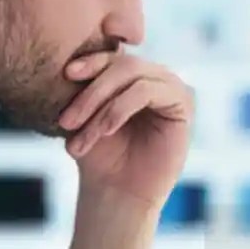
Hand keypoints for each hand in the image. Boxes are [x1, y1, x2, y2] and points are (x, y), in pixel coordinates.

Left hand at [58, 52, 193, 208]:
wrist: (118, 192)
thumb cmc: (99, 156)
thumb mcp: (84, 114)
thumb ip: (84, 84)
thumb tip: (66, 57)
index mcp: (133, 76)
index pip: (111, 55)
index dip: (89, 61)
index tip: (65, 75)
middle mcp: (155, 77)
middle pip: (121, 64)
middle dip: (90, 91)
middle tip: (66, 121)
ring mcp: (171, 87)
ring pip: (132, 74)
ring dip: (101, 103)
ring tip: (79, 131)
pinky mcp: (183, 104)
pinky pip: (147, 91)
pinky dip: (121, 108)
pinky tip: (106, 129)